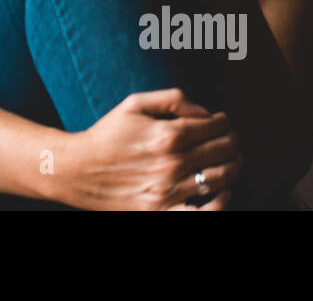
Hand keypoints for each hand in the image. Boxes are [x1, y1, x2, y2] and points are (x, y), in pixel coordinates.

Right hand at [57, 87, 243, 209]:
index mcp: (167, 134)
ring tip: (234, 160)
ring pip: (221, 178)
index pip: (214, 127)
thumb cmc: (107, 135)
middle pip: (223, 151)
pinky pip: (205, 213)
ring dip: (234, 166)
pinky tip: (224, 190)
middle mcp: (171, 164)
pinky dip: (222, 202)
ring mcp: (169, 191)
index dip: (224, 123)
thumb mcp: (134, 104)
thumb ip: (173, 99)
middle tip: (232, 139)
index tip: (223, 122)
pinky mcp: (162, 211)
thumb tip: (206, 112)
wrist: (77, 170)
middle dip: (233, 141)